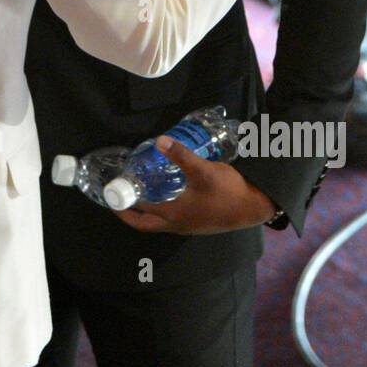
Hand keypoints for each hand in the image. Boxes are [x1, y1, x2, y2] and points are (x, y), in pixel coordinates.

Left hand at [114, 137, 276, 233]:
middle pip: (145, 224)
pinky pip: (170, 219)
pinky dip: (160, 209)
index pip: (140, 211)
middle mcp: (177, 224)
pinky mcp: (197, 223)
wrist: (254, 206)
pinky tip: (165, 193)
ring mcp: (187, 226)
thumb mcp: (203, 170)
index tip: (112, 191)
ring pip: (158, 223)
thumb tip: (160, 140)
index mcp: (173, 214)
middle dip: (128, 214)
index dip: (123, 201)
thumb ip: (181, 155)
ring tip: (138, 193)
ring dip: (145, 212)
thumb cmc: (227, 191)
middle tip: (117, 199)